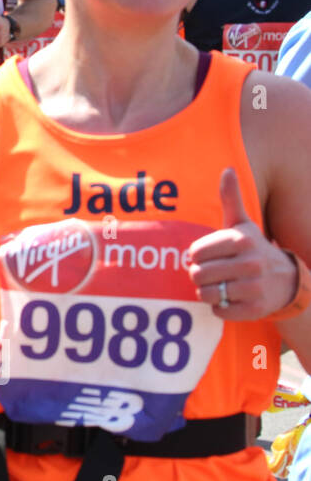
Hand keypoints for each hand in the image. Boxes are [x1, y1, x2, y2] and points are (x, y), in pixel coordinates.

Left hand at [186, 168, 298, 320]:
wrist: (285, 279)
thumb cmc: (253, 248)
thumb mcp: (242, 224)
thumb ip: (231, 199)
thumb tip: (227, 169)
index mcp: (242, 241)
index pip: (196, 253)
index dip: (197, 256)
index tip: (209, 256)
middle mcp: (251, 263)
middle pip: (198, 275)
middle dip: (200, 276)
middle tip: (212, 273)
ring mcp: (255, 287)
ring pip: (207, 294)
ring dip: (208, 292)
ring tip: (219, 285)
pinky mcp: (255, 310)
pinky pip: (219, 311)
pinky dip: (219, 307)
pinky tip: (232, 298)